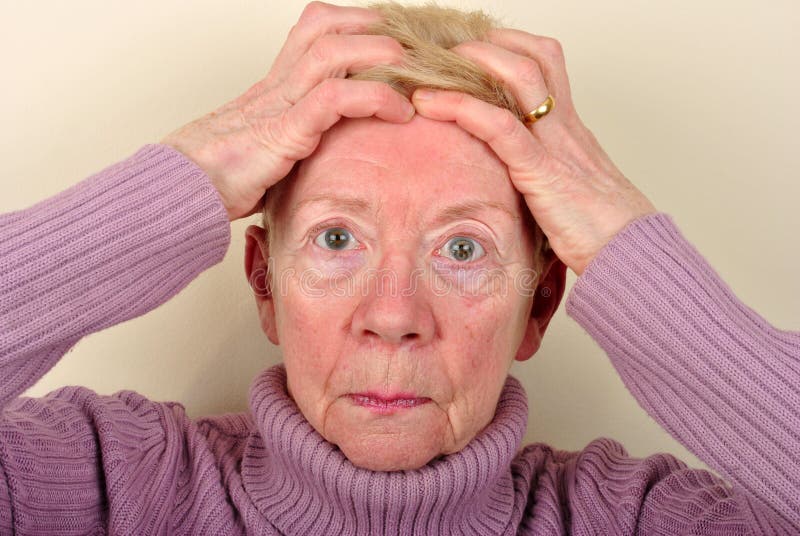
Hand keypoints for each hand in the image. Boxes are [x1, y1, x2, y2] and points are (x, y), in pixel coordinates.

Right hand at [161, 1, 414, 220]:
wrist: (177, 192)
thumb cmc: (217, 178)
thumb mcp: (266, 152)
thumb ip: (295, 142)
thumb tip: (323, 155)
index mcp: (273, 86)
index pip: (313, 31)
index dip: (353, 24)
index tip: (390, 37)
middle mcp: (275, 85)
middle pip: (324, 26)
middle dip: (373, 27)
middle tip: (413, 44)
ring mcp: (278, 104)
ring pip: (332, 52)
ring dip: (381, 55)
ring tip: (415, 70)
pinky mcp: (283, 132)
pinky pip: (334, 99)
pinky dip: (374, 99)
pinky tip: (399, 112)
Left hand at [410, 29, 657, 275]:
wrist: (630, 255)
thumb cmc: (602, 231)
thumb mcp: (569, 190)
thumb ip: (543, 173)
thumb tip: (514, 180)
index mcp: (570, 129)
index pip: (546, 63)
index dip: (510, 46)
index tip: (473, 49)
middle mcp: (565, 127)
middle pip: (534, 57)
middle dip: (487, 45)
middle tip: (448, 52)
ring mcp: (556, 146)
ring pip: (520, 78)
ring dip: (473, 65)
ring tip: (430, 73)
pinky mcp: (543, 173)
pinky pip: (501, 128)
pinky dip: (463, 108)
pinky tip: (433, 104)